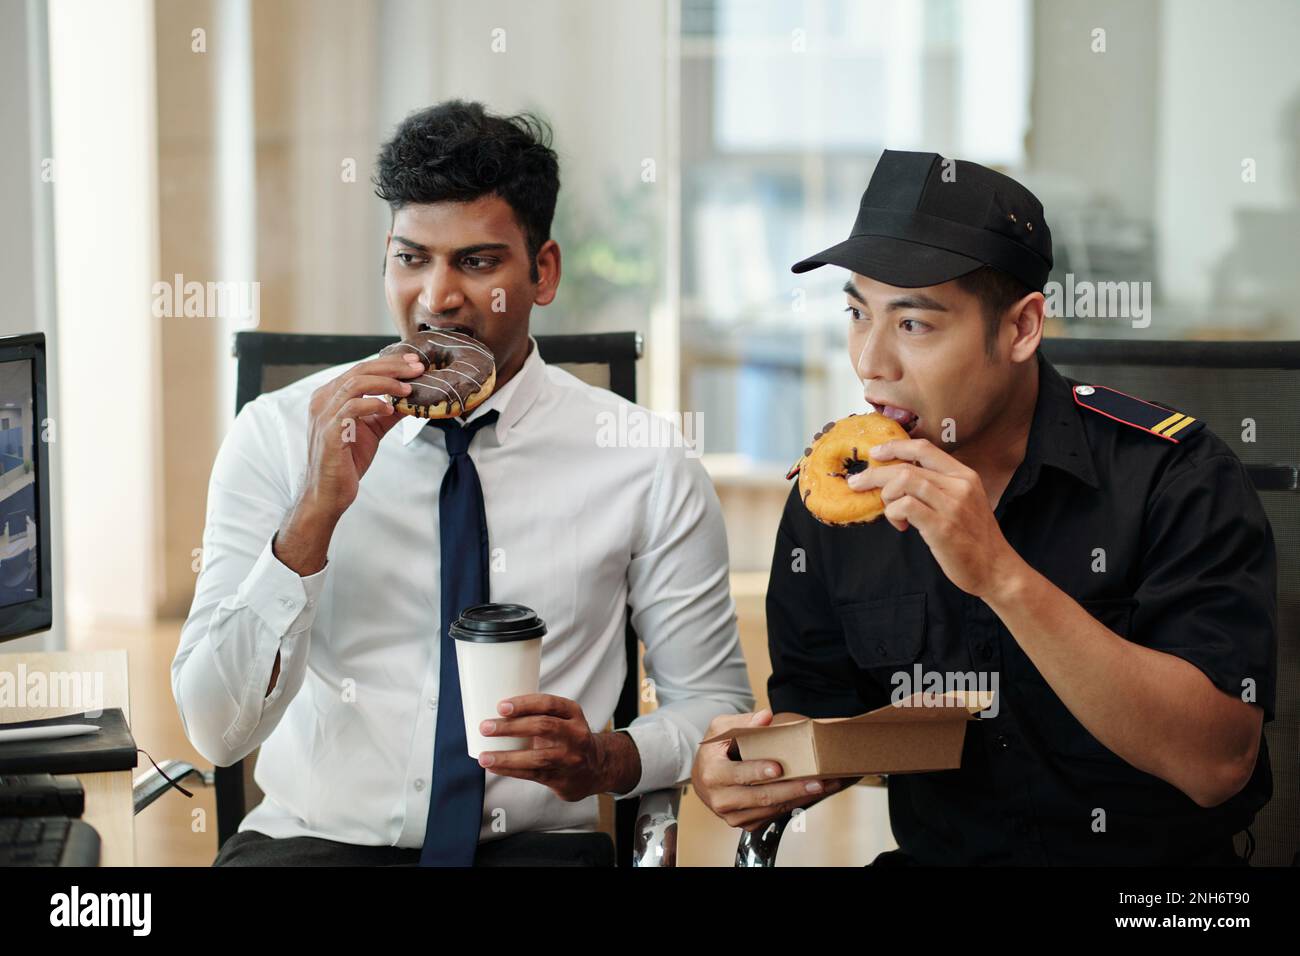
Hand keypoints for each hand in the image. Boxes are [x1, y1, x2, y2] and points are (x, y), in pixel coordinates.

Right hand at [300, 351, 427, 517]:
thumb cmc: (346, 461)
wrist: (329, 493)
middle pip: (359, 370)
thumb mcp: (372, 430)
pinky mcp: (329, 432)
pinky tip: (389, 409)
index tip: (414, 362)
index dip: (389, 362)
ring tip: (407, 389)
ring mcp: (324, 415)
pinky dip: (373, 404)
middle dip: (392, 367)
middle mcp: (323, 400)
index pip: (361, 369)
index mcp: (331, 396)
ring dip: (385, 384)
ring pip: (355, 384)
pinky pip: (352, 409)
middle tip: (417, 368)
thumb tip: (412, 397)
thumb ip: (388, 412)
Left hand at [478, 694, 633, 800]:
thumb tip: (495, 712)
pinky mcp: (562, 779)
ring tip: (484, 756)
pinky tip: (494, 767)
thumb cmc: (568, 738)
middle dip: (511, 727)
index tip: (501, 706)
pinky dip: (510, 770)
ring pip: (537, 757)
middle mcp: (576, 734)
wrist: (596, 768)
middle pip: (543, 727)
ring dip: (506, 757)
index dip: (524, 704)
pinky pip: (533, 775)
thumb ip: (538, 714)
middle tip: (486, 727)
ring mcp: (570, 758)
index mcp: (573, 713)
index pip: (549, 704)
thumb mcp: (564, 719)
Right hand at [691, 710, 847, 831]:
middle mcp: (721, 799)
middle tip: (817, 782)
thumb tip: (765, 717)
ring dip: (800, 799)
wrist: (703, 777)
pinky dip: (794, 806)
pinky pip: (773, 816)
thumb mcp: (721, 730)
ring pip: (771, 810)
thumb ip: (743, 723)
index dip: (759, 771)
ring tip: (823, 787)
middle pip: (761, 797)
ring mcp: (733, 815)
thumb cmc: (714, 751)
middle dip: (792, 790)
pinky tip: (810, 795)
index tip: (779, 768)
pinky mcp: (745, 823)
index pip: (738, 774)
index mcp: (713, 774)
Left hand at [847, 436, 1017, 597]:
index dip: (895, 447)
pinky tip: (900, 525)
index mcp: (964, 475)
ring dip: (885, 495)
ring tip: (889, 512)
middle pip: (907, 466)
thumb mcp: (964, 501)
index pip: (924, 448)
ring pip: (904, 481)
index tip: (876, 453)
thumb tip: (898, 477)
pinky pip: (905, 506)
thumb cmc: (975, 538)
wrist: (996, 569)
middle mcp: (959, 485)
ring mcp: (952, 505)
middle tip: (858, 483)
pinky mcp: (942, 527)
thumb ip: (938, 486)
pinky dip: (893, 513)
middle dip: (875, 474)